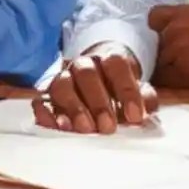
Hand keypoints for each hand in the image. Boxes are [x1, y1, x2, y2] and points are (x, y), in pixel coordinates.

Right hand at [33, 42, 158, 133]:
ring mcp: (64, 78)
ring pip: (62, 84)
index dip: (126, 89)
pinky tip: (58, 126)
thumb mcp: (138, 91)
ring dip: (73, 107)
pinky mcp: (48, 96)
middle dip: (98, 102)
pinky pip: (41, 100)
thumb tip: (147, 111)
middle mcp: (84, 65)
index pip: (116, 64)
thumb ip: (145, 99)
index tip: (135, 116)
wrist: (99, 80)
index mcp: (109, 59)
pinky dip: (46, 112)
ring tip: (85, 129)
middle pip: (87, 73)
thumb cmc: (120, 90)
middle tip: (108, 127)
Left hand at [148, 5, 188, 90]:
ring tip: (183, 76)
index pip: (151, 19)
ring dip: (159, 72)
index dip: (153, 32)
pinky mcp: (182, 74)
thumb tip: (159, 37)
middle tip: (172, 64)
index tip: (159, 41)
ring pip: (151, 65)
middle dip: (155, 55)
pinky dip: (168, 86)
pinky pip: (162, 83)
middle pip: (147, 45)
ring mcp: (177, 51)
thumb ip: (182, 25)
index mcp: (184, 12)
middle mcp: (176, 28)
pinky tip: (185, 85)